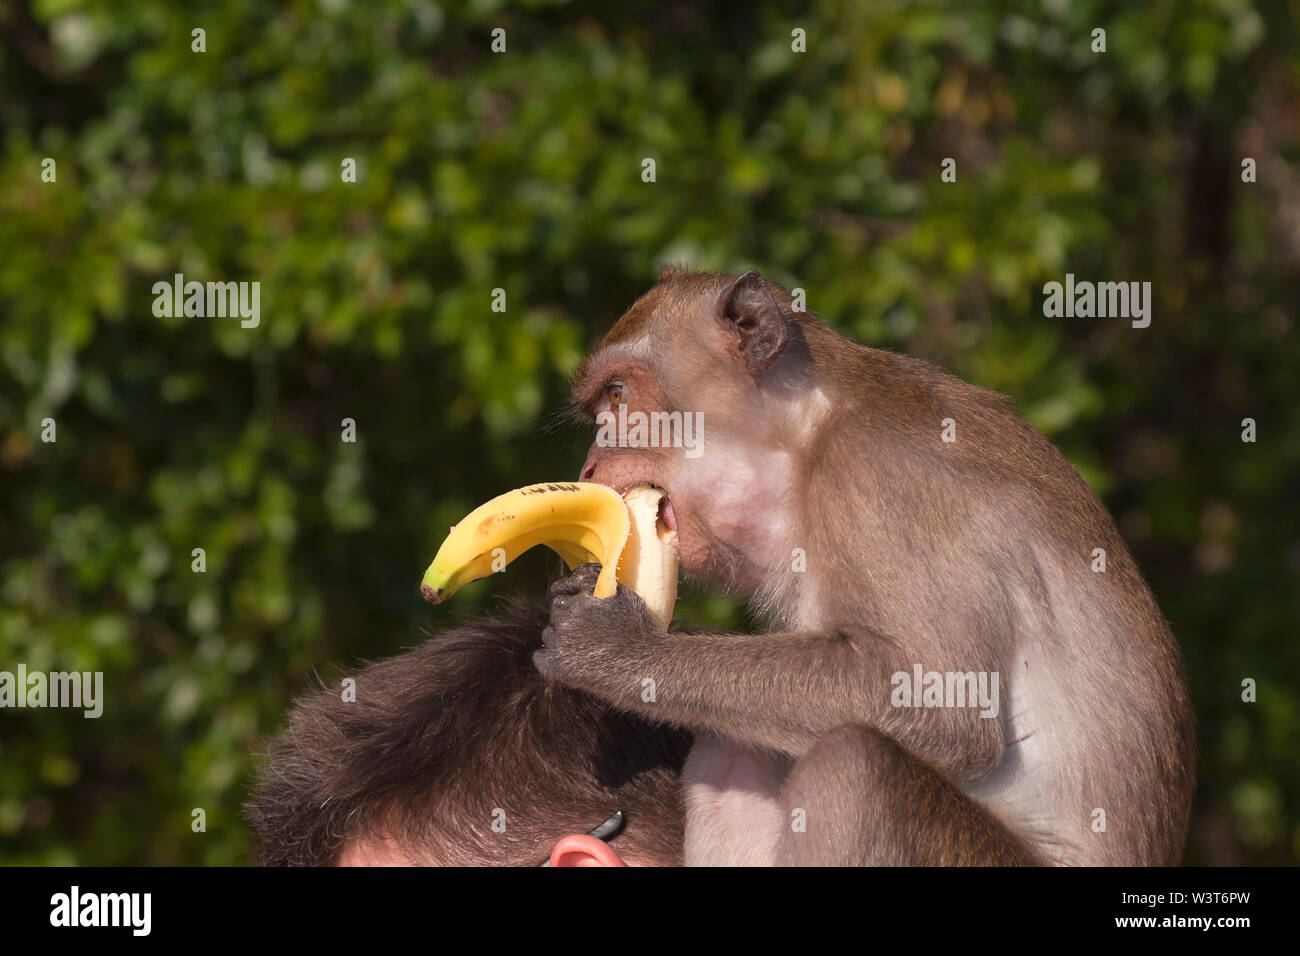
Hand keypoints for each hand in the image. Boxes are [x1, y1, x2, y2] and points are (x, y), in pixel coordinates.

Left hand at [534, 563, 656, 692]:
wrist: (645, 665)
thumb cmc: (640, 630)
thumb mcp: (625, 596)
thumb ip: (602, 583)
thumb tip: (590, 574)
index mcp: (579, 603)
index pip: (561, 599)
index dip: (574, 608)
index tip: (585, 618)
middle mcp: (565, 621)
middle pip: (555, 617)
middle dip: (567, 622)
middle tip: (585, 635)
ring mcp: (559, 645)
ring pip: (548, 636)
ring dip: (559, 640)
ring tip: (581, 649)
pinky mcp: (557, 667)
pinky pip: (540, 658)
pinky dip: (549, 659)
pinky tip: (566, 661)